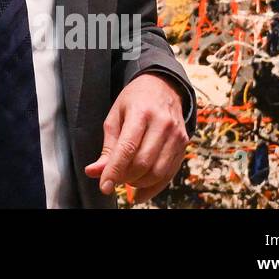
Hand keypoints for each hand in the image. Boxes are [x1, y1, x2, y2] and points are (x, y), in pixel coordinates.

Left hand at [84, 72, 188, 203]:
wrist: (164, 87)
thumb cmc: (135, 100)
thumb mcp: (115, 116)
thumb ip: (107, 147)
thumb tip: (94, 172)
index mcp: (141, 113)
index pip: (127, 148)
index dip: (114, 170)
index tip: (104, 186)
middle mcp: (162, 124)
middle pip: (143, 163)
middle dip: (125, 177)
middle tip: (114, 178)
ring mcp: (176, 135)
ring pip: (158, 172)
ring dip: (139, 183)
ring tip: (127, 179)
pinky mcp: (184, 145)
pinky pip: (170, 174)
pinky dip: (154, 187)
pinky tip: (140, 192)